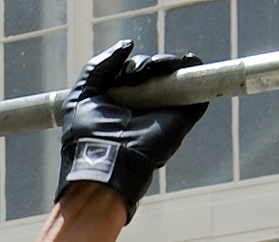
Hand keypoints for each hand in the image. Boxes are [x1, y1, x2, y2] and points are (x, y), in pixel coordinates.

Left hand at [57, 40, 207, 219]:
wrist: (107, 160)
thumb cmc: (88, 134)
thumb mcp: (82, 95)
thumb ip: (99, 67)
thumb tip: (128, 44)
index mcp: (120, 100)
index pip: (132, 72)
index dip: (130, 65)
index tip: (124, 75)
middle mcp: (143, 104)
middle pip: (154, 70)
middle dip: (146, 63)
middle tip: (137, 74)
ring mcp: (164, 109)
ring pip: (173, 74)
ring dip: (166, 62)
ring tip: (155, 69)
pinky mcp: (183, 115)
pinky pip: (196, 86)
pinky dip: (194, 68)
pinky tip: (186, 61)